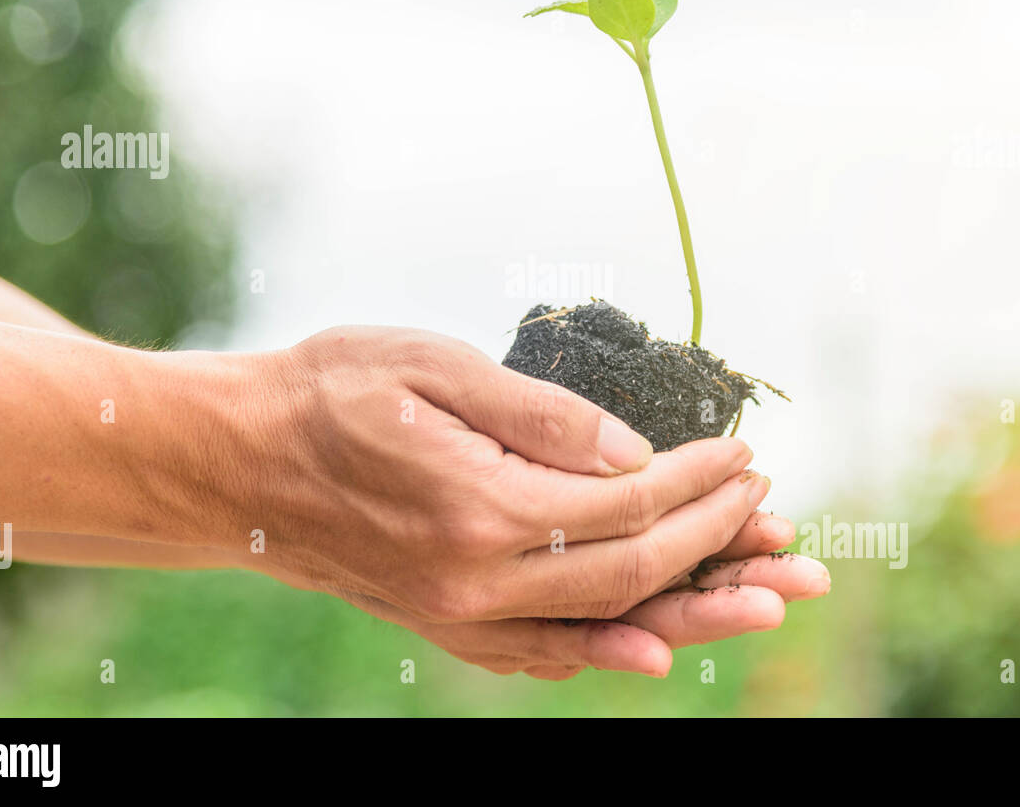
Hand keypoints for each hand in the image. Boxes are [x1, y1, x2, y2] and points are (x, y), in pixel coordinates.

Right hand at [209, 327, 767, 623]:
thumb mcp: (430, 367)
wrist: (233, 463)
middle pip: (631, 574)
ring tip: (764, 602)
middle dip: (718, 547)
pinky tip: (650, 647)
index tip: (744, 457)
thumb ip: (538, 414)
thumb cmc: (326, 393)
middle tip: (786, 531)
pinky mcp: (442, 622)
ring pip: (598, 626)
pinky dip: (604, 649)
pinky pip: (539, 650)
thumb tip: (632, 450)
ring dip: (691, 614)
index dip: (697, 482)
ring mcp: (457, 613)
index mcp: (481, 508)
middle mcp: (475, 580)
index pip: (626, 504)